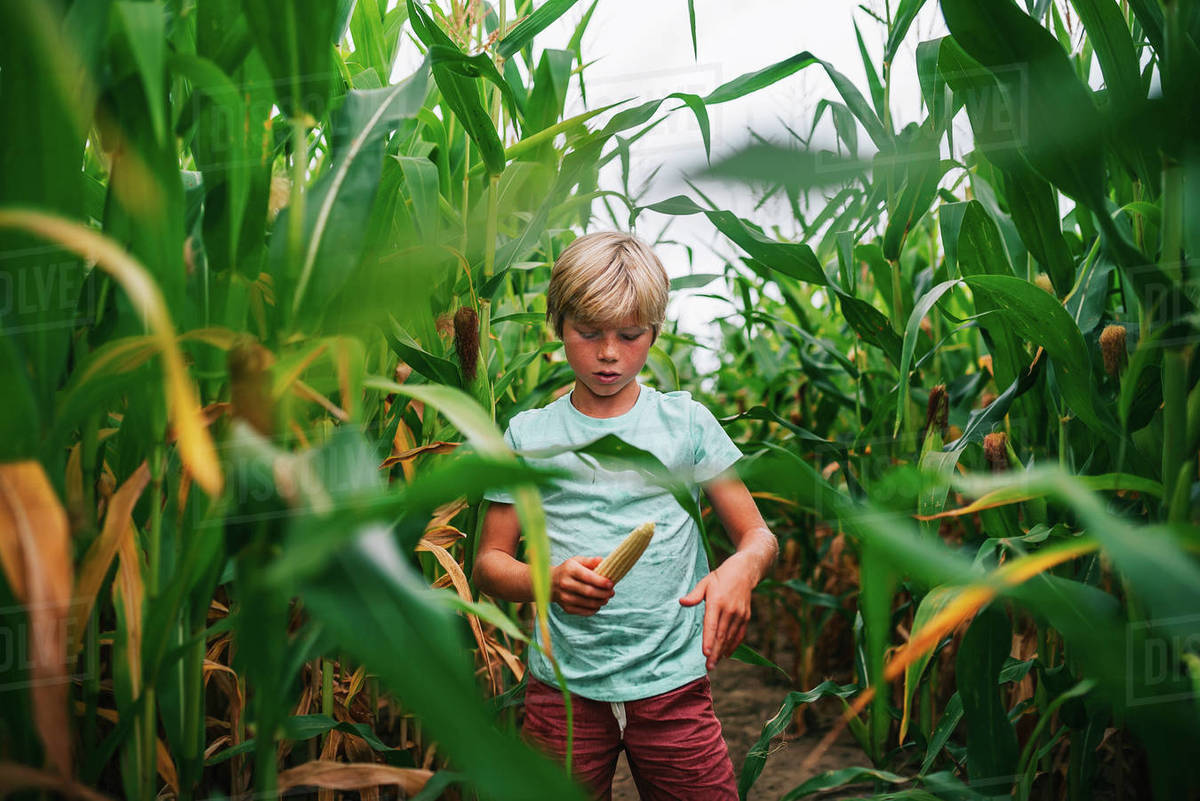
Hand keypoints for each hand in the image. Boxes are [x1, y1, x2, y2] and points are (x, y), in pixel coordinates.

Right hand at [551, 556, 614, 615]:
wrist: (549, 583)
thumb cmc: (568, 570)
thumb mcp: (577, 561)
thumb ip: (590, 561)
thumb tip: (603, 561)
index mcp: (570, 570)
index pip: (588, 577)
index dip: (601, 582)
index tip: (611, 584)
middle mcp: (566, 584)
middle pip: (589, 592)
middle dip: (604, 593)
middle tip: (612, 592)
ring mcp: (565, 597)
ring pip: (588, 603)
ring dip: (601, 602)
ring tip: (607, 598)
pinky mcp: (567, 608)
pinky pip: (584, 611)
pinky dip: (594, 609)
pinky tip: (598, 604)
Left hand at [679, 552, 757, 669]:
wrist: (744, 572)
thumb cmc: (720, 577)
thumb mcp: (705, 582)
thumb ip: (694, 595)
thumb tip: (682, 602)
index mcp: (717, 601)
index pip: (712, 624)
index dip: (709, 640)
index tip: (706, 653)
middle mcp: (729, 610)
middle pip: (721, 635)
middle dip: (715, 652)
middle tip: (709, 667)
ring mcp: (739, 614)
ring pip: (730, 637)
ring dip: (722, 651)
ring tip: (714, 664)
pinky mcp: (746, 617)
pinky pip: (739, 634)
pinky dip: (733, 645)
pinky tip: (726, 654)